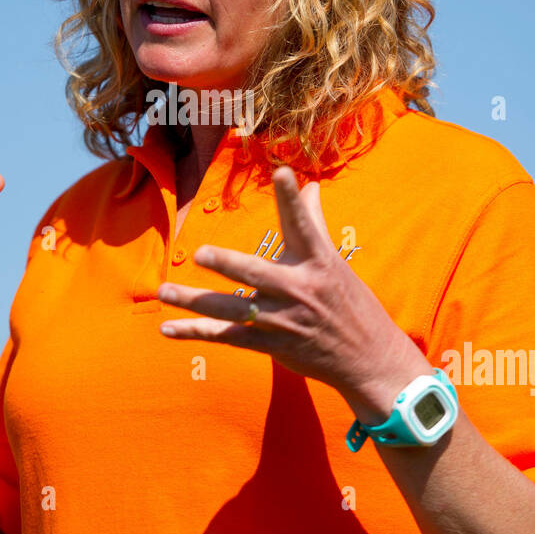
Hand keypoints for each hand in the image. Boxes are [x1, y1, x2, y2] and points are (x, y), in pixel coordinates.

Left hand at [157, 165, 428, 422]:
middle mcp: (300, 289)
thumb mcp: (336, 262)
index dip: (292, 200)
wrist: (370, 360)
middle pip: (258, 273)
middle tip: (201, 254)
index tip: (283, 173)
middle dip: (228, 264)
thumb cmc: (351, 303)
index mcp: (319, 262)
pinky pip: (228, 337)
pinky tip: (169, 328)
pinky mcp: (273, 345)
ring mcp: (284, 320)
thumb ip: (314, 221)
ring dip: (195, 302)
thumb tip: (308, 184)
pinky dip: (197, 333)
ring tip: (164, 292)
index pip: (304, 225)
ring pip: (233, 308)